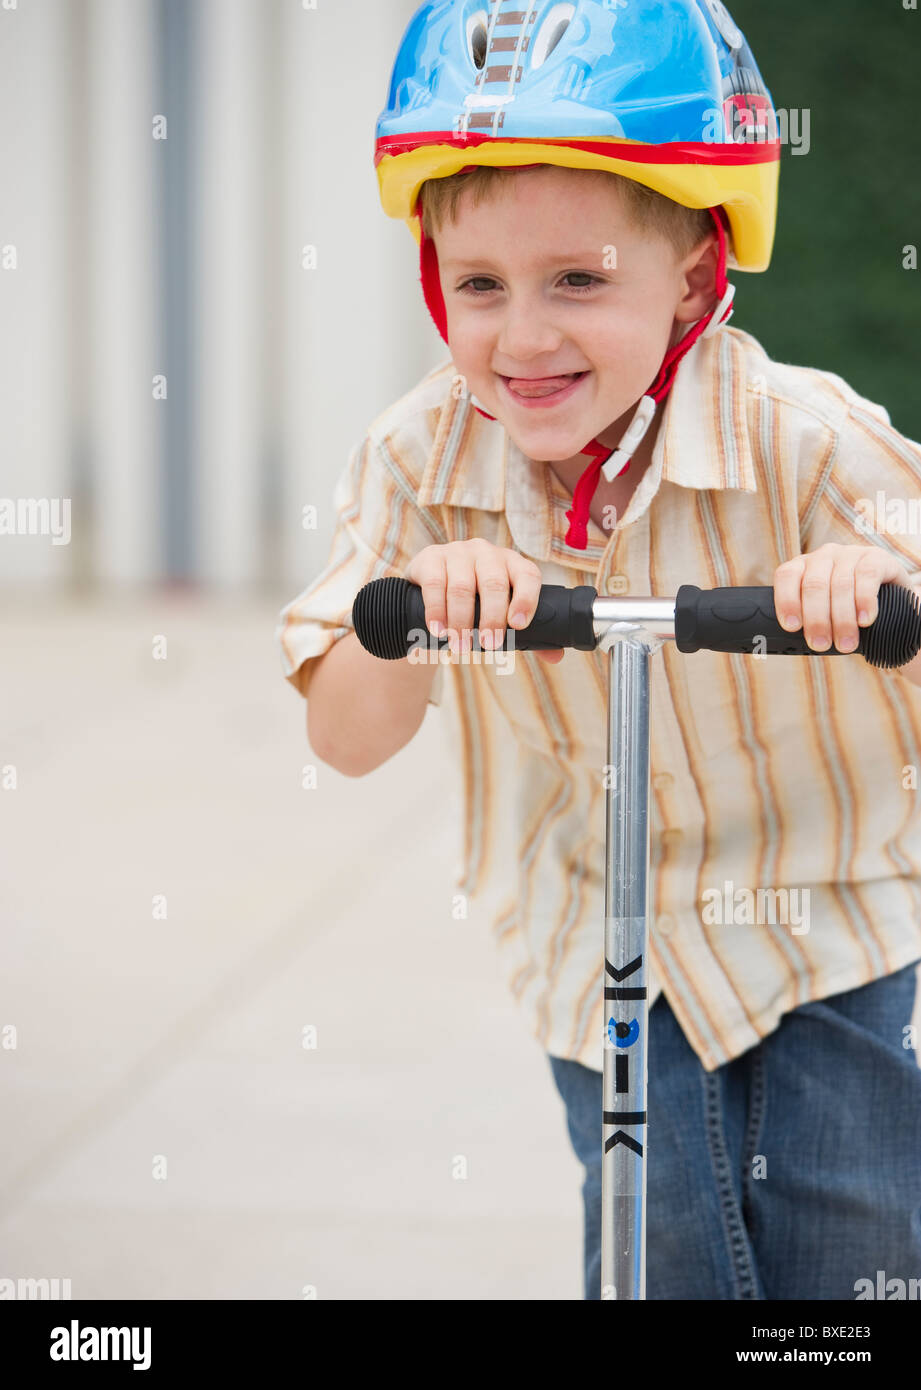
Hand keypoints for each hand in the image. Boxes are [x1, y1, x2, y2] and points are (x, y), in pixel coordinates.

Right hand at [404, 538, 563, 663]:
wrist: (430, 587)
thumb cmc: (475, 603)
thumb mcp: (500, 614)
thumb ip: (529, 635)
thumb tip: (556, 657)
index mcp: (512, 564)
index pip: (528, 575)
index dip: (526, 599)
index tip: (519, 625)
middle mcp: (487, 553)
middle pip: (494, 583)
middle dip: (492, 618)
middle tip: (489, 646)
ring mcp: (458, 552)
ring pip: (463, 586)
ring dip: (461, 621)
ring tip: (460, 646)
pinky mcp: (432, 557)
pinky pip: (435, 583)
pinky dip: (436, 610)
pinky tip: (438, 629)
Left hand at [773, 543, 915, 652]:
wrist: (889, 593)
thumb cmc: (847, 607)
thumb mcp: (824, 609)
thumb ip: (808, 619)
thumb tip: (789, 648)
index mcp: (803, 566)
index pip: (787, 576)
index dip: (787, 601)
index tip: (791, 627)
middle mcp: (824, 556)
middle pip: (814, 585)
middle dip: (816, 619)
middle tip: (820, 645)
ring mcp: (850, 553)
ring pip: (840, 584)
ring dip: (842, 618)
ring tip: (845, 644)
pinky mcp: (876, 556)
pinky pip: (868, 576)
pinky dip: (865, 601)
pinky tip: (865, 620)